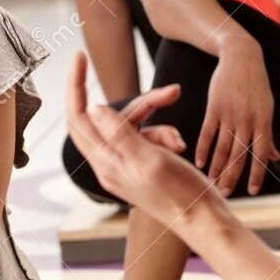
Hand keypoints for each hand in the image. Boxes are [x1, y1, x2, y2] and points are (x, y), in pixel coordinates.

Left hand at [66, 52, 214, 228]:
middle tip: (169, 91)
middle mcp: (110, 163)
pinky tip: (181, 144)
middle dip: (138, 102)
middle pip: (106, 118)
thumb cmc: (180, 195)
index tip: (80, 57)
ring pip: (133, 125)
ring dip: (158, 121)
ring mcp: (126, 164)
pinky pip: (148, 137)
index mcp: (105, 163)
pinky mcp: (143, 165)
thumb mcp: (149, 160)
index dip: (75, 85)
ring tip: (181, 139)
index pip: (78, 117)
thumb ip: (119, 133)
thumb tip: (92, 107)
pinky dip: (165, 134)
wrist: (204, 221)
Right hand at [196, 37, 279, 196]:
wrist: (241, 57)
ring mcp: (230, 114)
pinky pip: (208, 133)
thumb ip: (268, 135)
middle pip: (238, 154)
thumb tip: (276, 158)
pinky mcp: (214, 107)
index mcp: (263, 122)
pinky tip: (200, 163)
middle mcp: (247, 120)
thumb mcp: (267, 108)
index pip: (261, 153)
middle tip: (226, 194)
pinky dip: (204, 149)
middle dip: (233, 176)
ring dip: (217, 167)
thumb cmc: (256, 86)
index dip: (257, 173)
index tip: (253, 191)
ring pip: (222, 147)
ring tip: (212, 183)